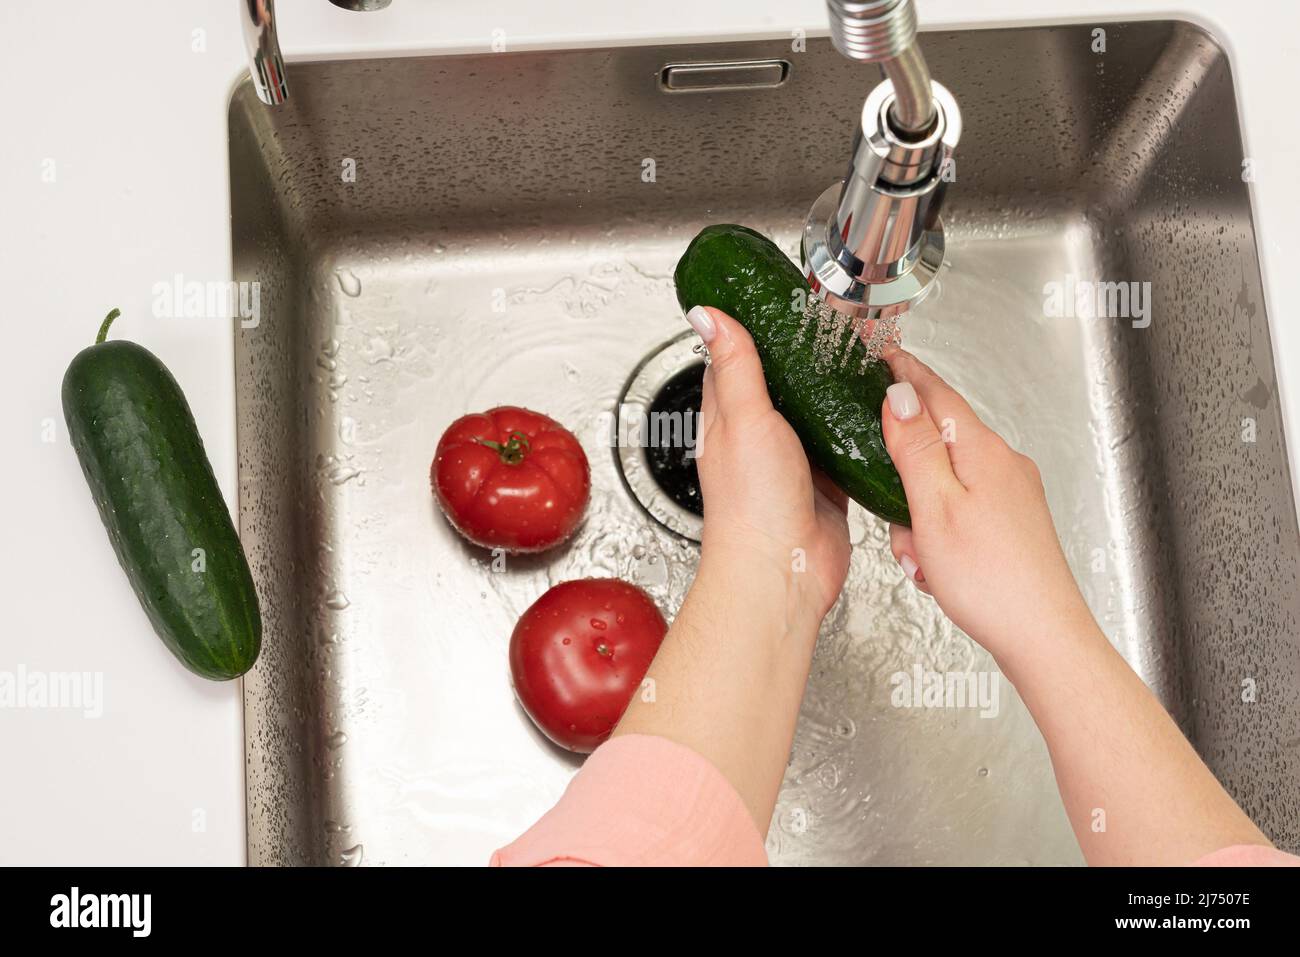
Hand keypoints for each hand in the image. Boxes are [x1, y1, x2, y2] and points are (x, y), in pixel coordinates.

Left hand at [687, 306, 850, 623]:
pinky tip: (876, 412)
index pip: (734, 362)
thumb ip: (735, 366)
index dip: (753, 331)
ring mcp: (793, 462)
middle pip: (782, 385)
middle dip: (804, 358)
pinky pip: (845, 448)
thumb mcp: (744, 419)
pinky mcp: (827, 483)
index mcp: (727, 419)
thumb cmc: (752, 506)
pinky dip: (859, 429)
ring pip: (816, 413)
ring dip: (834, 391)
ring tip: (860, 358)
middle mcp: (758, 439)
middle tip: (831, 326)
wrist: (783, 570)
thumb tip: (707, 315)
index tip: (774, 303)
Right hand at [879, 347, 1095, 670]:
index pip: (936, 393)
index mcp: (982, 452)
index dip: (904, 372)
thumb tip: (898, 395)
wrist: (1043, 638)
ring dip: (919, 516)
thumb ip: (914, 447)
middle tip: (893, 513)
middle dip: (903, 474)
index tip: (882, 352)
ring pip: (944, 484)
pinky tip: (936, 569)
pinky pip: (959, 511)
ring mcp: (1011, 494)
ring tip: (920, 558)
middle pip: (936, 442)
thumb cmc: (992, 582)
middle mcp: (1003, 465)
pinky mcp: (1011, 523)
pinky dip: (938, 535)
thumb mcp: (935, 507)